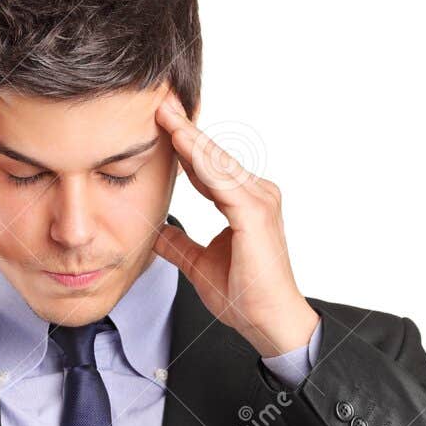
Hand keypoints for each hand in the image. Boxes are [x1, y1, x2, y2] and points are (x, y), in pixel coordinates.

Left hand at [152, 93, 319, 358]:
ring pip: (217, 163)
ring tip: (165, 114)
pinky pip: (222, 182)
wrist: (269, 323)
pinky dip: (201, 161)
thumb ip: (179, 245)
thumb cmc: (244, 296)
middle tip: (160, 102)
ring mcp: (259, 201)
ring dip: (189, 138)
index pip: (208, 167)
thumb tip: (157, 233)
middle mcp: (257, 195)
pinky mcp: (255, 214)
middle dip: (185, 130)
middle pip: (213, 156)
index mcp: (245, 203)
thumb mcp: (199, 264)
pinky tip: (182, 143)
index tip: (160, 122)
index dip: (184, 145)